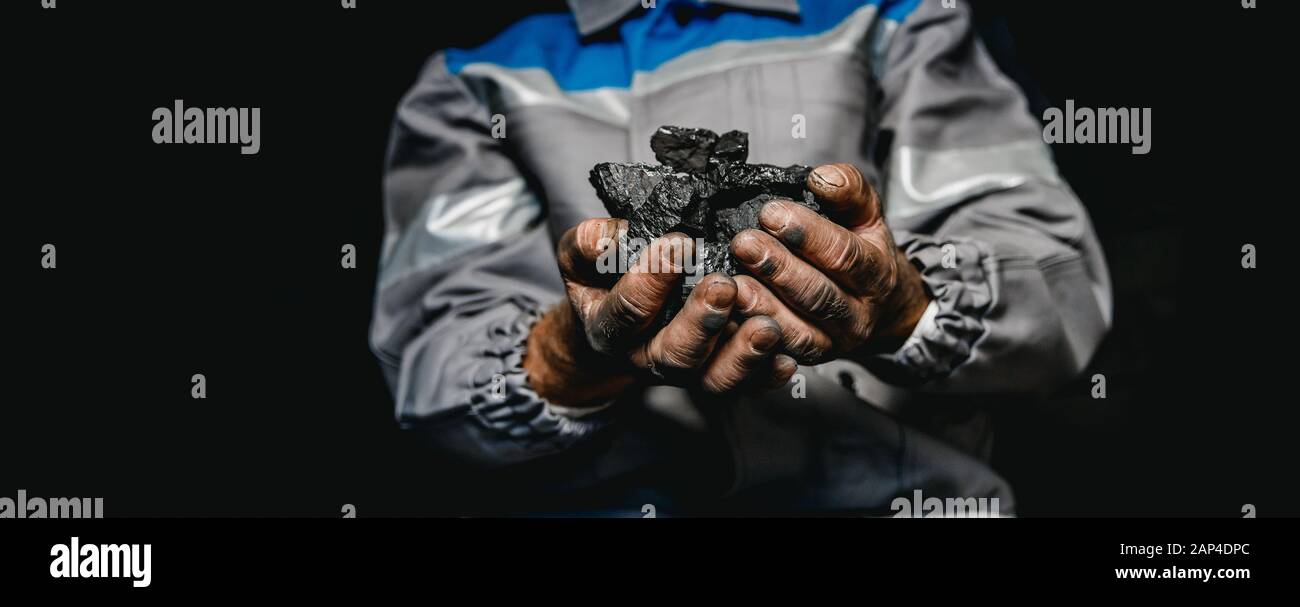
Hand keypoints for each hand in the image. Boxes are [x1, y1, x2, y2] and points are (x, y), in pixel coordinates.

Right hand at [525, 220, 796, 407]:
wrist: (617, 326)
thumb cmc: (603, 282)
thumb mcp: (584, 258)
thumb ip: (591, 245)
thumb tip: (609, 235)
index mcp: (610, 329)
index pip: (626, 312)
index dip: (650, 279)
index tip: (677, 243)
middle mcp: (647, 358)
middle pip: (674, 353)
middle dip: (701, 321)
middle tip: (723, 286)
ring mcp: (686, 372)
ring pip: (712, 378)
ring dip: (742, 355)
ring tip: (766, 328)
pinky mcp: (717, 375)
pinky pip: (744, 386)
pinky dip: (766, 375)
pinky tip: (787, 358)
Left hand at [730, 163, 929, 364]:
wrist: (881, 306)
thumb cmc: (865, 252)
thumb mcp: (867, 214)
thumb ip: (849, 190)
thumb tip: (822, 177)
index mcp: (876, 274)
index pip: (843, 254)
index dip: (808, 235)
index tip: (771, 213)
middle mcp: (859, 314)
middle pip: (817, 294)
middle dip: (778, 268)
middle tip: (743, 243)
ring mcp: (835, 342)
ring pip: (798, 330)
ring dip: (762, 306)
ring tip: (732, 283)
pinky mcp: (811, 359)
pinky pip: (781, 352)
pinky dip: (754, 336)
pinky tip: (730, 315)